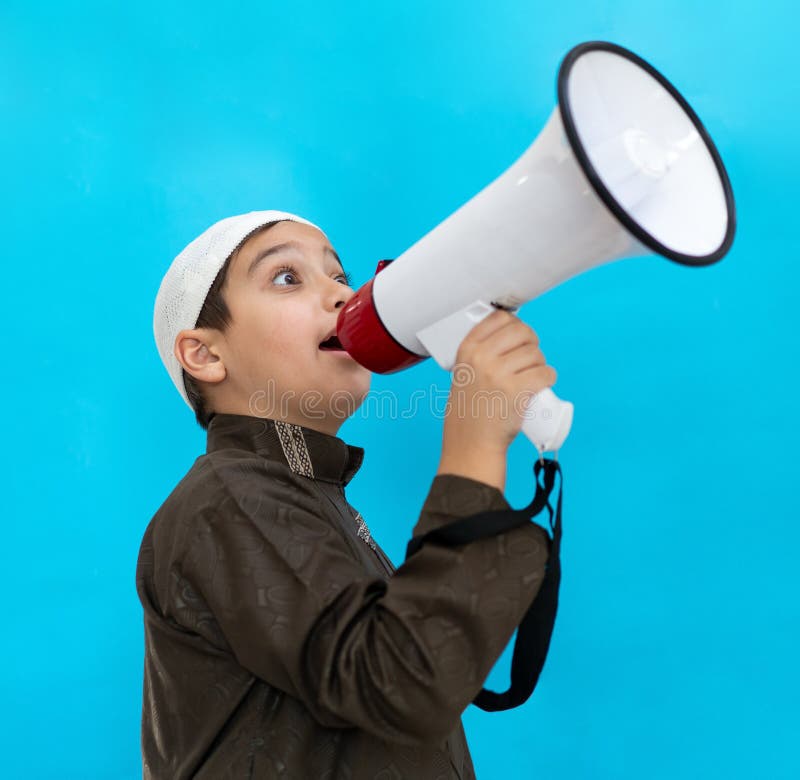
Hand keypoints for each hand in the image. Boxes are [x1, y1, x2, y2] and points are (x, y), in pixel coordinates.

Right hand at [437, 309, 556, 490]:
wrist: (470, 444)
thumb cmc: (469, 412)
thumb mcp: (463, 375)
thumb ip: (480, 355)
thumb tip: (511, 336)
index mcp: (467, 350)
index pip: (498, 318)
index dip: (515, 324)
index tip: (519, 335)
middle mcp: (481, 358)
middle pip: (521, 332)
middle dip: (532, 342)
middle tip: (531, 357)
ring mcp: (499, 374)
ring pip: (536, 354)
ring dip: (540, 364)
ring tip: (532, 378)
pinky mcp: (517, 391)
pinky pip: (545, 373)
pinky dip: (548, 378)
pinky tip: (542, 384)